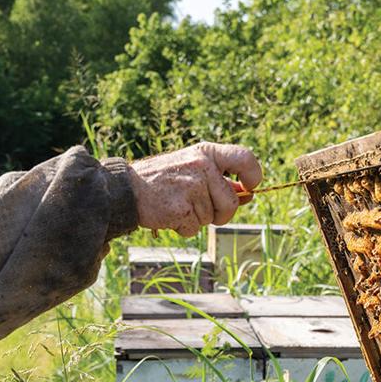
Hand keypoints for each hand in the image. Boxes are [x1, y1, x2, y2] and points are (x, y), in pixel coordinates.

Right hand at [130, 142, 262, 236]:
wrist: (127, 190)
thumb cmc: (163, 180)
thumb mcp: (193, 168)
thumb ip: (220, 179)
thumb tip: (249, 194)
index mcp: (207, 153)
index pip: (246, 158)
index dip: (253, 176)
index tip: (249, 187)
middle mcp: (202, 166)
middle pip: (231, 203)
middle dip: (221, 214)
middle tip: (200, 208)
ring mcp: (192, 187)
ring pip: (211, 219)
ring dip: (196, 219)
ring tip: (177, 205)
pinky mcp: (181, 208)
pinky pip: (194, 228)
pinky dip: (183, 228)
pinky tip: (169, 214)